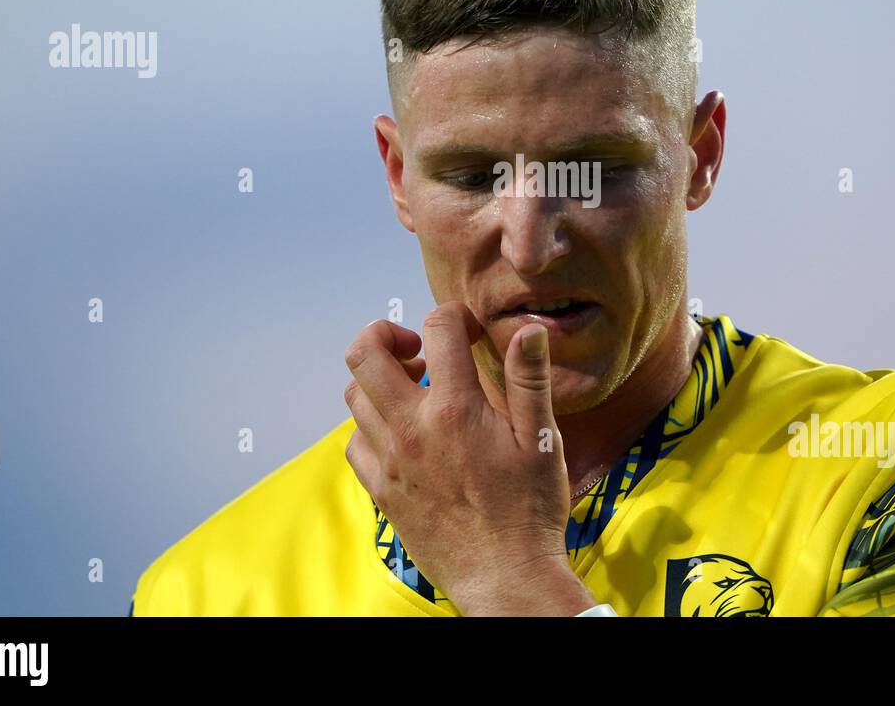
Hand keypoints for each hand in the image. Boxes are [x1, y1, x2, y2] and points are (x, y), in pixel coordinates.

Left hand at [343, 300, 597, 615]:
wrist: (506, 576)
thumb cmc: (530, 509)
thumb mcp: (541, 438)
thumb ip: (530, 378)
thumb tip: (529, 329)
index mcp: (456, 409)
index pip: (438, 328)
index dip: (456, 317)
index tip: (472, 332)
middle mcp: (412, 429)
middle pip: (365, 355)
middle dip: (386, 334)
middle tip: (418, 348)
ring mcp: (390, 461)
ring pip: (355, 397)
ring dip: (379, 381)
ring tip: (414, 388)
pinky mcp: (382, 491)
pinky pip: (353, 443)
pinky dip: (370, 426)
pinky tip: (401, 432)